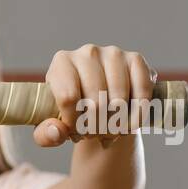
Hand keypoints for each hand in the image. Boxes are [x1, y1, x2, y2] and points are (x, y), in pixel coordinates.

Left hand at [35, 44, 155, 148]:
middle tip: (95, 136)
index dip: (74, 123)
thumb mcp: (51, 126)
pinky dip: (137, 115)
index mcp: (61, 63)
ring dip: (116, 125)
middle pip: (94, 101)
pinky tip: (128, 125)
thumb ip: (46, 134)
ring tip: (109, 133)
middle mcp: (87, 52)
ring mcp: (113, 53)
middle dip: (96, 128)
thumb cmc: (70, 111)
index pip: (68, 98)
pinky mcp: (136, 59)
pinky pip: (141, 92)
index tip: (76, 133)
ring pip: (118, 100)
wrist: (99, 100)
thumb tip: (58, 132)